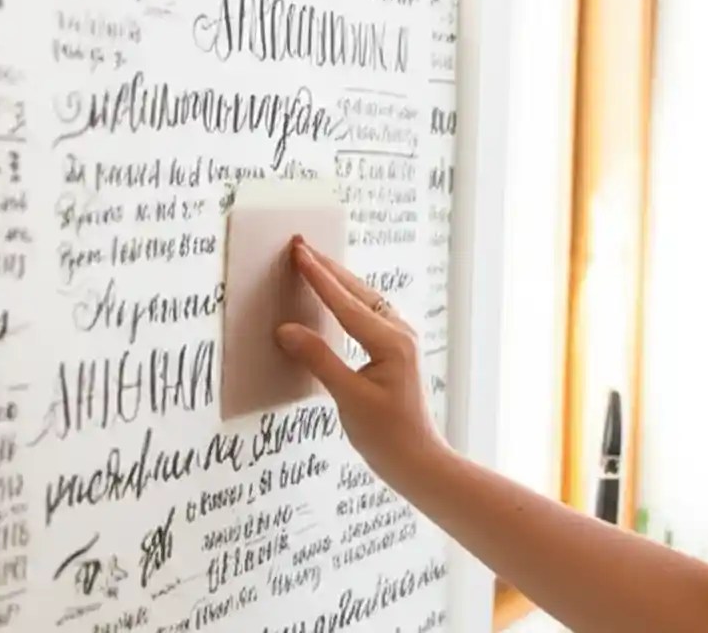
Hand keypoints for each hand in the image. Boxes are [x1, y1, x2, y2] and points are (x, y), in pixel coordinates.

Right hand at [274, 237, 446, 477]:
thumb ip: (318, 359)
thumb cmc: (388, 437)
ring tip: (314, 262)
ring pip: (365, 300)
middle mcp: (400, 334)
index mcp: (390, 342)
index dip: (318, 276)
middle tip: (301, 245)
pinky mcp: (397, 352)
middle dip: (328, 268)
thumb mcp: (348, 399)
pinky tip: (337, 298)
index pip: (344, 302)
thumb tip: (287, 330)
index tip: (298, 252)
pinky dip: (348, 300)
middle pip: (357, 292)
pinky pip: (369, 314)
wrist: (420, 462)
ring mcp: (401, 341)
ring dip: (339, 280)